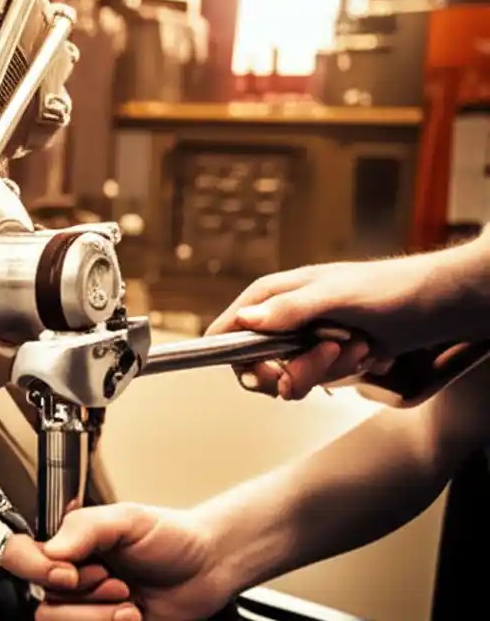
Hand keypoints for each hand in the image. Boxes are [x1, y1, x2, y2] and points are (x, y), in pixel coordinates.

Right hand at [1, 503, 232, 620]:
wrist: (209, 569)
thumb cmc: (171, 538)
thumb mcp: (127, 519)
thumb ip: (84, 527)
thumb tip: (51, 549)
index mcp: (66, 547)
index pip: (20, 559)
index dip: (38, 571)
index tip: (70, 573)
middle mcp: (70, 581)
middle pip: (43, 605)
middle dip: (85, 600)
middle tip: (116, 583)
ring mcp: (87, 611)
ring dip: (101, 618)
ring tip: (128, 603)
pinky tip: (134, 617)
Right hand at [204, 252, 474, 399]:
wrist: (440, 304)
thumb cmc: (392, 288)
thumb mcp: (338, 295)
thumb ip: (290, 309)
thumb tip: (246, 321)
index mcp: (274, 295)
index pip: (229, 330)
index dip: (240, 357)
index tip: (269, 370)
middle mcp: (283, 317)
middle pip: (257, 365)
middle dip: (296, 370)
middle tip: (327, 357)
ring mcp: (304, 338)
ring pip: (290, 376)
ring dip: (328, 371)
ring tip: (359, 346)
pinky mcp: (327, 356)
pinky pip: (318, 380)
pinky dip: (344, 373)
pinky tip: (367, 352)